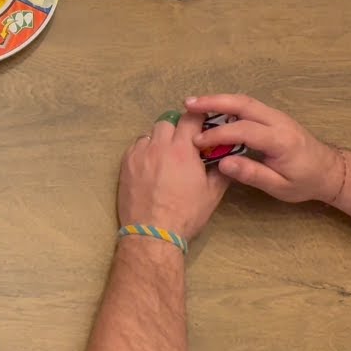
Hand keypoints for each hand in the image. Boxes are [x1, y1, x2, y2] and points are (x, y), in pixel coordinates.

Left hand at [118, 110, 229, 239]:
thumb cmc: (186, 214)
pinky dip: (144, 150)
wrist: (152, 232)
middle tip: (182, 145)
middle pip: (167, 122)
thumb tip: (226, 159)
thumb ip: (220, 171)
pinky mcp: (125, 164)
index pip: (190, 118)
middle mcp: (159, 146)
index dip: (197, 118)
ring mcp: (139, 154)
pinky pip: (135, 147)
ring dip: (159, 139)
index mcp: (183, 150)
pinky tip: (149, 164)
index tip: (201, 123)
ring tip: (164, 156)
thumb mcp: (212, 194)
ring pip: (149, 134)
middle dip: (176, 130)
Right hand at [186, 95, 345, 203]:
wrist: (329, 170)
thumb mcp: (280, 187)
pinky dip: (227, 104)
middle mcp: (278, 121)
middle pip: (243, 104)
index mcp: (280, 140)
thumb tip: (223, 163)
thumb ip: (252, 174)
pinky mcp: (273, 116)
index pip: (244, 130)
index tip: (197, 142)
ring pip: (244, 101)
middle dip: (214, 102)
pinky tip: (211, 109)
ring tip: (193, 103)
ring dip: (218, 100)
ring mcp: (276, 115)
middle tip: (188, 104)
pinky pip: (248, 105)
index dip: (218, 134)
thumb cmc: (304, 182)